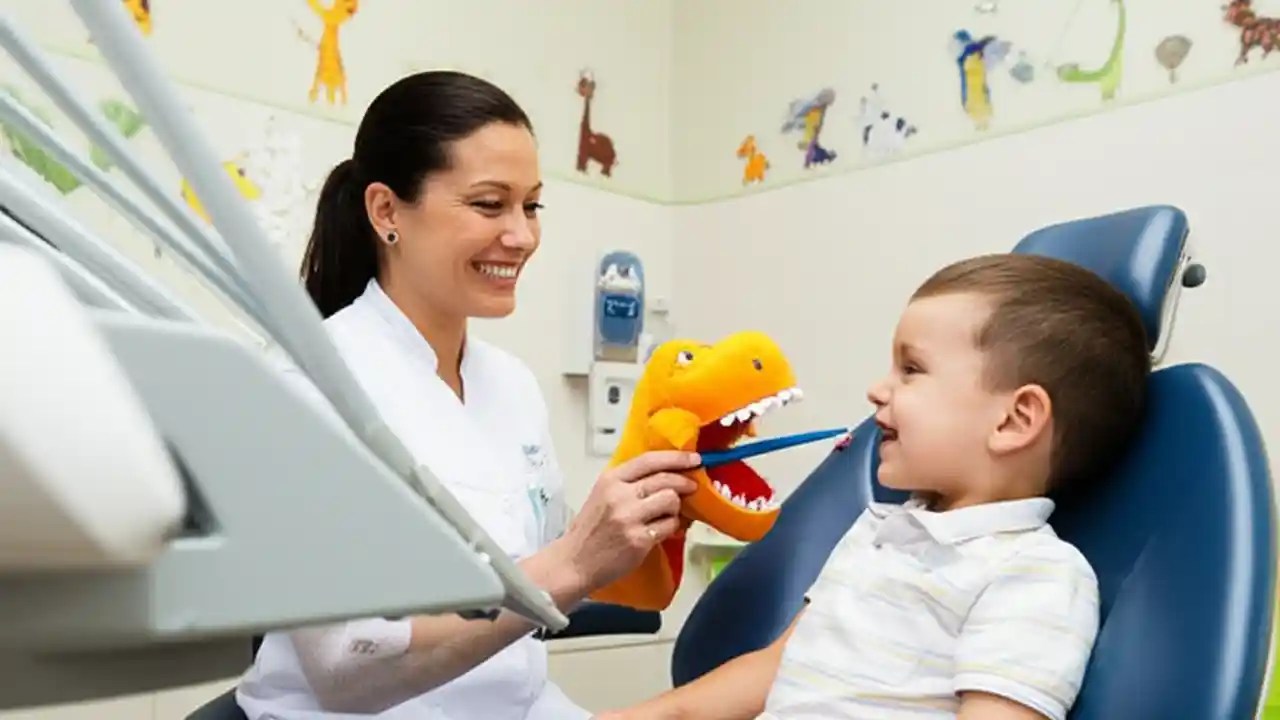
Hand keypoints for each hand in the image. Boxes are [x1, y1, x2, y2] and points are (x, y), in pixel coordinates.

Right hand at [560, 450, 699, 592]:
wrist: (575, 562)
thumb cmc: (589, 530)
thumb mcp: (602, 495)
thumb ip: (628, 483)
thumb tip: (664, 474)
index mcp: (610, 480)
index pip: (649, 460)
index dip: (676, 457)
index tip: (692, 458)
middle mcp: (620, 495)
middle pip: (665, 479)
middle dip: (684, 482)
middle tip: (691, 486)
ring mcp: (630, 517)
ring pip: (671, 500)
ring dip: (675, 507)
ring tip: (668, 514)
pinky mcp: (639, 539)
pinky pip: (669, 525)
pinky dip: (672, 527)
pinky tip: (663, 530)